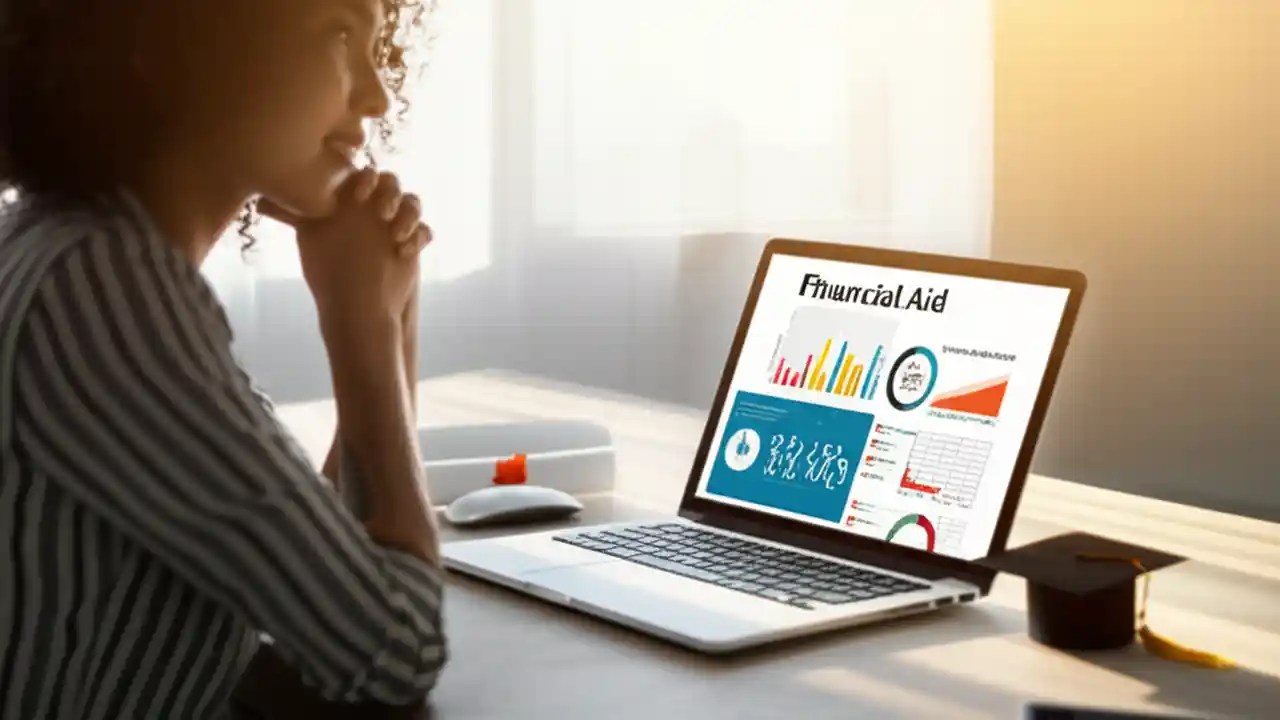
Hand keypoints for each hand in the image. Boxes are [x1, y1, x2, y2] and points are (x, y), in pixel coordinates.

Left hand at [258, 169, 432, 328]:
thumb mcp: (309, 237)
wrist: (356, 307)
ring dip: (408, 213)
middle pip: (391, 182)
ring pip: (412, 202)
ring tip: (396, 236)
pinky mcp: (412, 243)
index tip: (358, 193)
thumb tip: (258, 203)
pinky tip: (404, 252)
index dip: (364, 177)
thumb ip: (292, 213)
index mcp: (350, 202)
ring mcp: (394, 225)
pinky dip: (419, 237)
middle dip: (390, 193)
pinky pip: (425, 229)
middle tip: (380, 213)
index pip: (362, 174)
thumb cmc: (329, 272)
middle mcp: (373, 209)